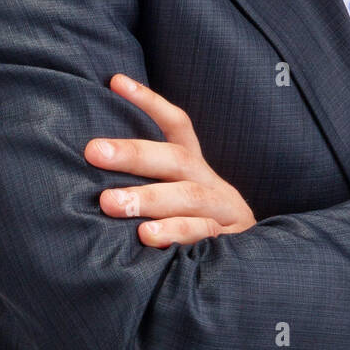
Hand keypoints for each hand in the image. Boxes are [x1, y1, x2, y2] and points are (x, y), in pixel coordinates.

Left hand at [84, 74, 257, 246]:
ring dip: (148, 198)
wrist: (255, 269)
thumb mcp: (178, 201)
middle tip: (93, 151)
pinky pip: (203, 234)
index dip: (149, 101)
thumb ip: (148, 186)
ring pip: (188, 197)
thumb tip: (95, 167)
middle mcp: (211, 183)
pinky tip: (147, 237)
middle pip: (176, 159)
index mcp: (196, 169)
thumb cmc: (198, 232)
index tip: (115, 81)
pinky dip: (175, 233)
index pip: (177, 125)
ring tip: (109, 203)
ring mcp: (224, 212)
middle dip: (133, 153)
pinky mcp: (231, 242)